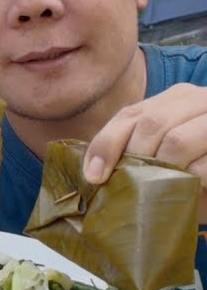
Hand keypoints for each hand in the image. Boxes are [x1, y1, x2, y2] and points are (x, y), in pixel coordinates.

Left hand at [85, 83, 206, 220]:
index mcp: (178, 98)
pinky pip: (200, 167)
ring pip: (176, 141)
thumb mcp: (164, 149)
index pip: (130, 114)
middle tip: (127, 185)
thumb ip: (137, 147)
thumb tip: (93, 172)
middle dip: (133, 158)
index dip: (106, 144)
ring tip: (154, 189)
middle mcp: (200, 100)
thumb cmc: (195, 167)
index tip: (93, 176)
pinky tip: (185, 191)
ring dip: (158, 170)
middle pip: (151, 123)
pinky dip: (186, 182)